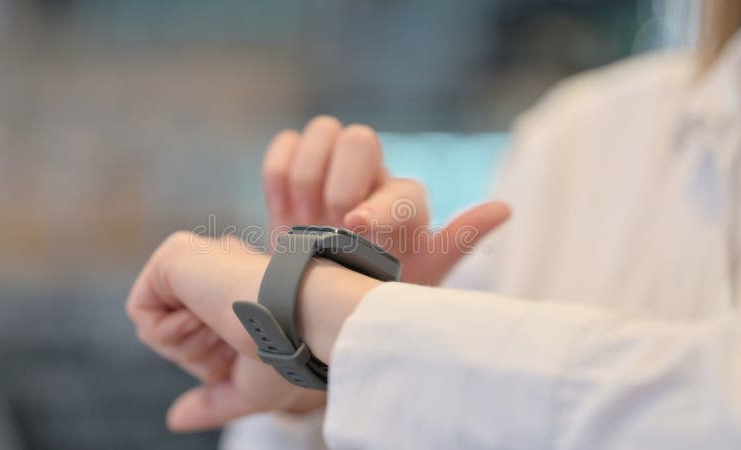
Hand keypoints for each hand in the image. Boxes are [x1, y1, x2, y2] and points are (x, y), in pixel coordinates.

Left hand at [126, 232, 372, 431]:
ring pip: (156, 326)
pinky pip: (140, 312)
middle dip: (199, 355)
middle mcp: (214, 270)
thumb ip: (211, 402)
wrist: (299, 315)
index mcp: (237, 289)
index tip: (246, 351)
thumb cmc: (289, 351)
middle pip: (176, 335)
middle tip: (234, 339)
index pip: (200, 340)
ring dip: (188, 345)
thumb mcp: (247, 388)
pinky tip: (204, 317)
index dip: (214, 362)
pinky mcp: (172, 255)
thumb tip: (174, 420)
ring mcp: (194, 259)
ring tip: (222, 326)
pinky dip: (167, 332)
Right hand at [262, 116, 509, 284]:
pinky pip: (285, 146)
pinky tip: (283, 211)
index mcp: (403, 203)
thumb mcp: (414, 282)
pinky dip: (278, 176)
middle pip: (359, 137)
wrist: (314, 300)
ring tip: (302, 222)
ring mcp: (329, 168)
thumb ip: (455, 243)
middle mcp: (370, 176)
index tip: (355, 231)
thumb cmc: (369, 293)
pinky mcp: (291, 170)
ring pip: (322, 131)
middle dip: (339, 184)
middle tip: (329, 227)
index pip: (400, 185)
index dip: (378, 207)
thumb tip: (505, 208)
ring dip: (307, 179)